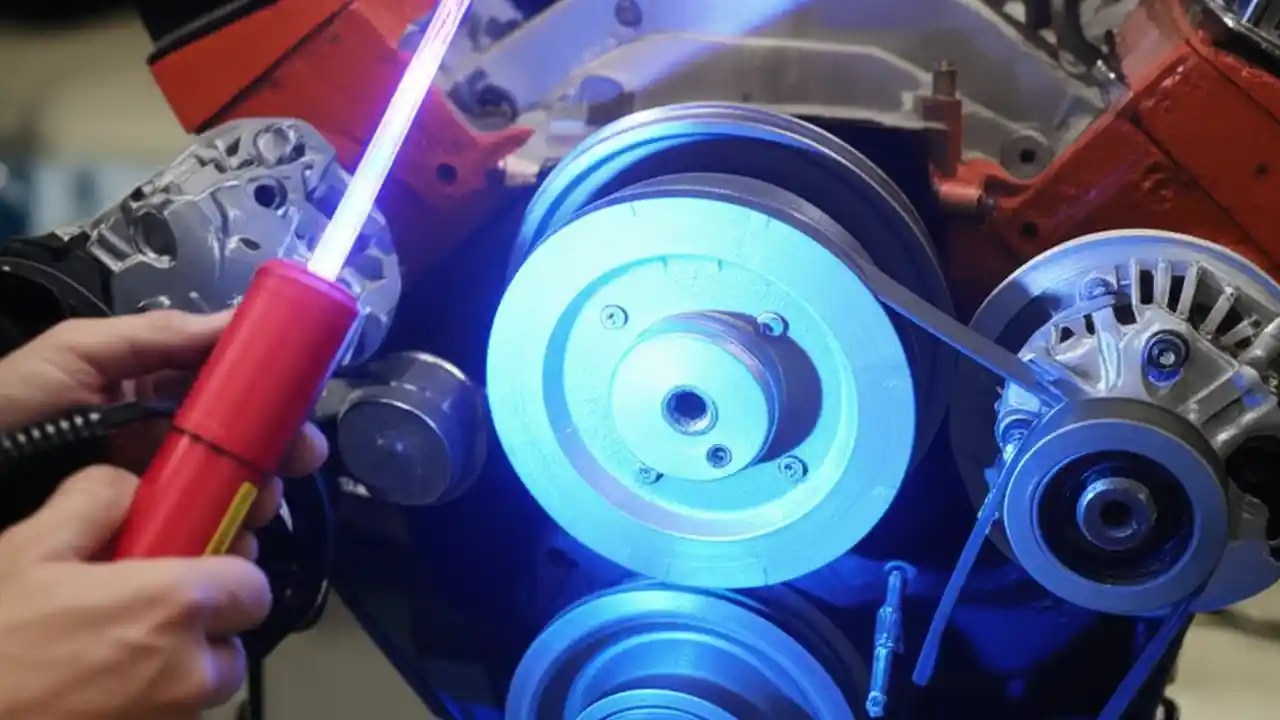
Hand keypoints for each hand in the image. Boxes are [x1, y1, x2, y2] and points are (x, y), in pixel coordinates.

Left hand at [0, 310, 329, 557]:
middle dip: (274, 453)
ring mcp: (147, 488)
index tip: (301, 416)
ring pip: (222, 489)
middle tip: (295, 464)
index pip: (226, 389)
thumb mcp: (78, 352)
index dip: (270, 400)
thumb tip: (236, 321)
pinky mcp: (134, 531)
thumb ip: (156, 335)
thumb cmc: (9, 407)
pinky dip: (219, 535)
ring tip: (259, 507)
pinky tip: (231, 538)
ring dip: (255, 496)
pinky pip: (189, 530)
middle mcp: (155, 437)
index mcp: (147, 389)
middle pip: (236, 443)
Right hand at [0, 466, 268, 718]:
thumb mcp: (29, 548)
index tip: (197, 565)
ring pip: (202, 688)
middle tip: (144, 611)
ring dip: (175, 668)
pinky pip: (169, 716)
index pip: (253, 585)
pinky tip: (96, 685)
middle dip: (201, 625)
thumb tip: (132, 492)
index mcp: (174, 607)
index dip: (226, 572)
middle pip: (232, 644)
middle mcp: (188, 672)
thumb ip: (97, 500)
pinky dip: (147, 702)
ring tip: (110, 651)